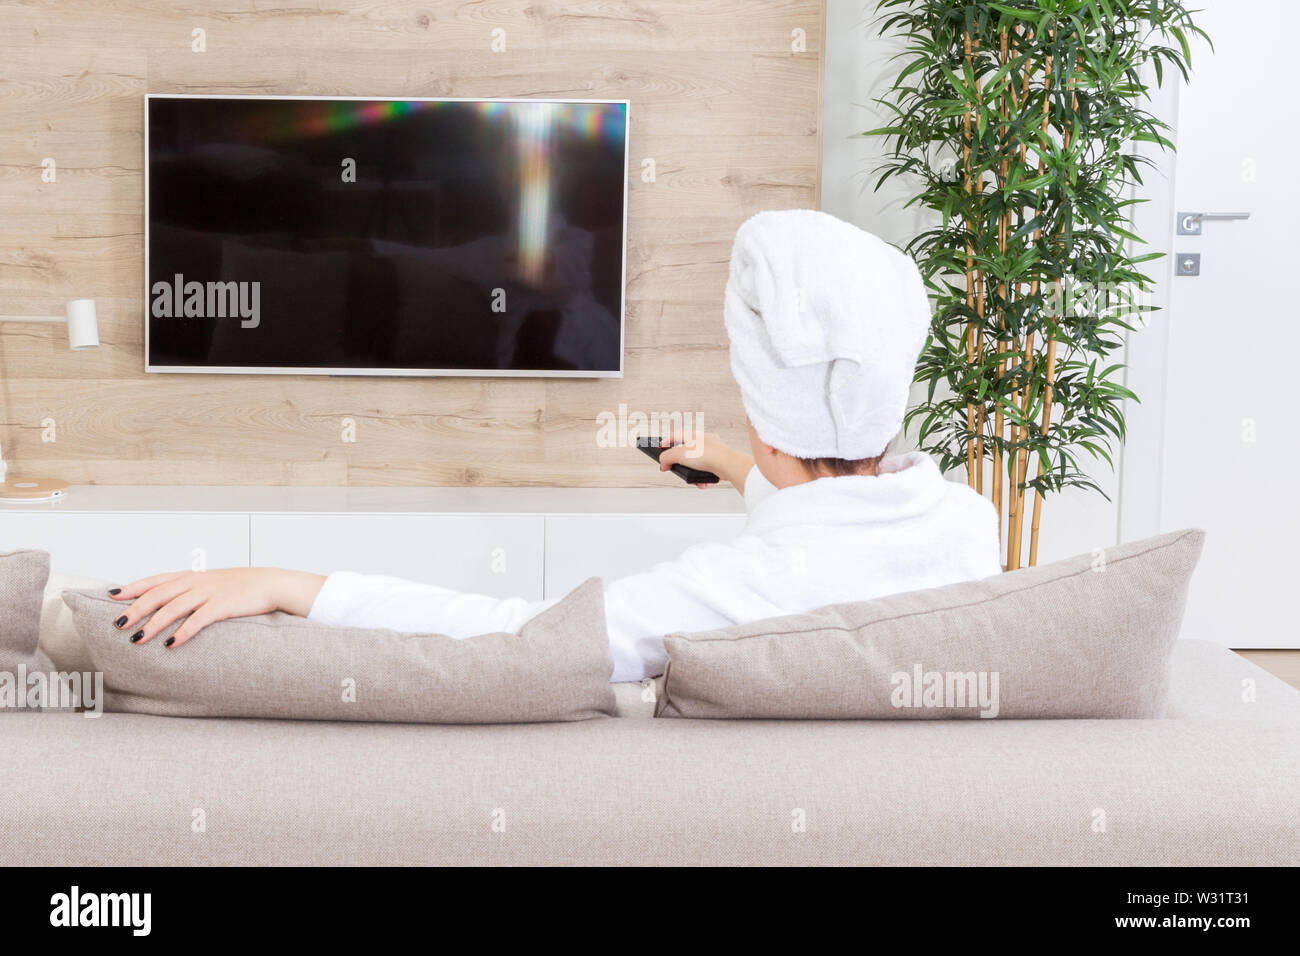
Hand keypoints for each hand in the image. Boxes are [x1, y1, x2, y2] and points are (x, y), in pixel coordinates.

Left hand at [108, 568, 325, 647]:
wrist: (271, 584)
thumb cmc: (241, 587)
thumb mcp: (212, 583)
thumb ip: (190, 591)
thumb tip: (168, 605)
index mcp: (192, 576)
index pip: (156, 580)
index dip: (133, 587)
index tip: (112, 595)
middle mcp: (197, 582)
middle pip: (159, 594)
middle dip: (136, 609)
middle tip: (118, 624)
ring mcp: (210, 593)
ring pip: (174, 607)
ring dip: (154, 624)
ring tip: (138, 639)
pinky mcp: (223, 606)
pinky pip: (198, 620)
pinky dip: (183, 632)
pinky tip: (172, 644)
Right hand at [657, 431, 753, 490]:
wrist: (728, 464)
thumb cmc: (708, 454)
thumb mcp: (679, 454)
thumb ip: (666, 457)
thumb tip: (663, 464)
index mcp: (694, 435)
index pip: (676, 435)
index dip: (666, 442)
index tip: (659, 449)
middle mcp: (704, 442)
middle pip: (685, 453)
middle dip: (680, 464)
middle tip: (675, 469)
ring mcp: (712, 453)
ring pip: (696, 465)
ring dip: (691, 474)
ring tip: (692, 478)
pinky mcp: (718, 464)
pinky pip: (705, 472)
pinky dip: (701, 478)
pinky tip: (702, 482)